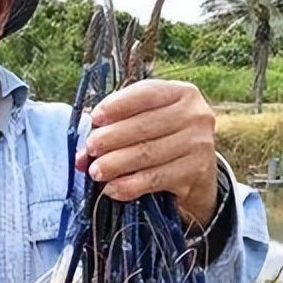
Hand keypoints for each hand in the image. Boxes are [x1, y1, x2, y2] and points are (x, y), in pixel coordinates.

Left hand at [74, 79, 218, 228]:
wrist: (197, 175)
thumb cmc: (163, 140)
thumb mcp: (146, 123)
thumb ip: (117, 127)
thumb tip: (83, 152)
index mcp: (182, 93)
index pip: (147, 93)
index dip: (118, 105)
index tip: (95, 118)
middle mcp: (195, 115)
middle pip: (145, 125)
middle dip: (111, 138)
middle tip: (90, 149)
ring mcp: (199, 144)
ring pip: (148, 153)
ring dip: (116, 164)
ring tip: (95, 171)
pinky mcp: (196, 173)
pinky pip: (155, 179)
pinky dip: (129, 185)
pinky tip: (111, 189)